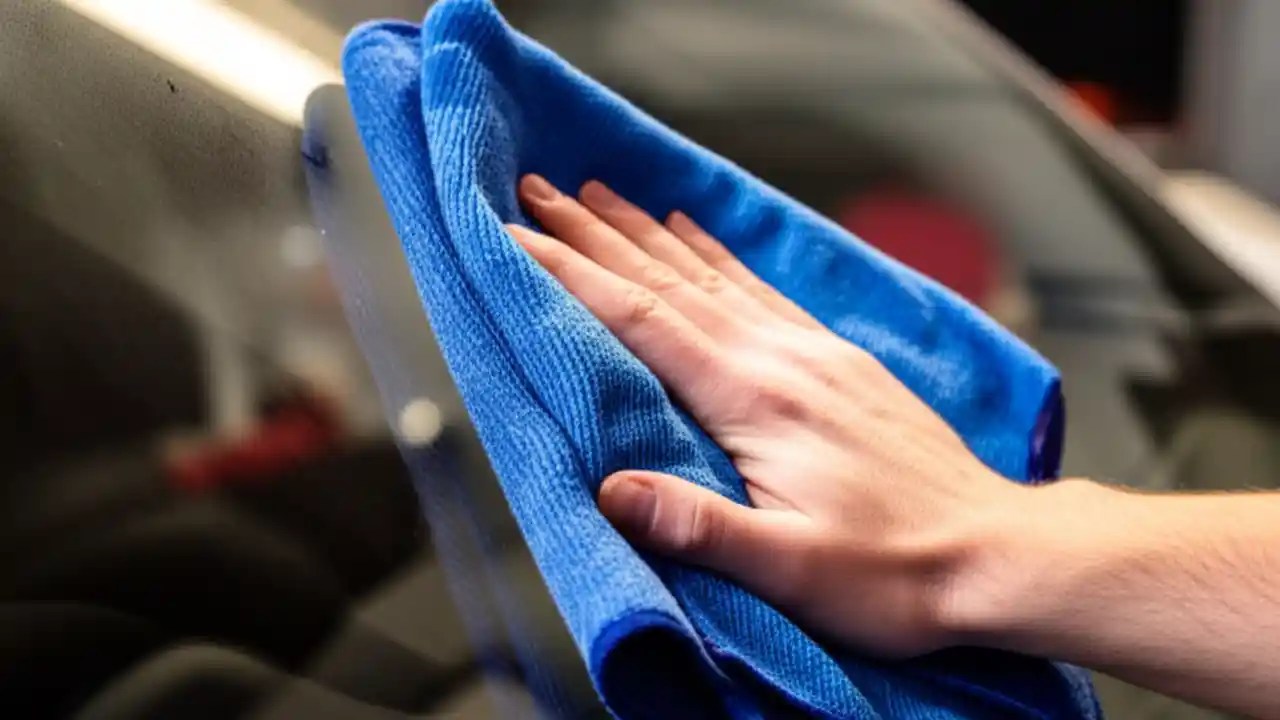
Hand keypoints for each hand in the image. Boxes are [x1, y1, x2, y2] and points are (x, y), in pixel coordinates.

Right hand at [507, 174, 1025, 657]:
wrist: (993, 553)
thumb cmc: (892, 571)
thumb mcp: (790, 567)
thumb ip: (697, 526)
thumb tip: (610, 492)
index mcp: (756, 399)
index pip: (643, 320)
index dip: (573, 274)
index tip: (517, 233)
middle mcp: (781, 356)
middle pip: (668, 279)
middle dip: (597, 232)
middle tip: (541, 186)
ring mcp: (813, 352)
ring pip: (711, 274)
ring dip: (648, 231)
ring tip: (602, 194)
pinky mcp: (838, 360)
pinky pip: (762, 289)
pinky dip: (718, 255)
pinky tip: (699, 234)